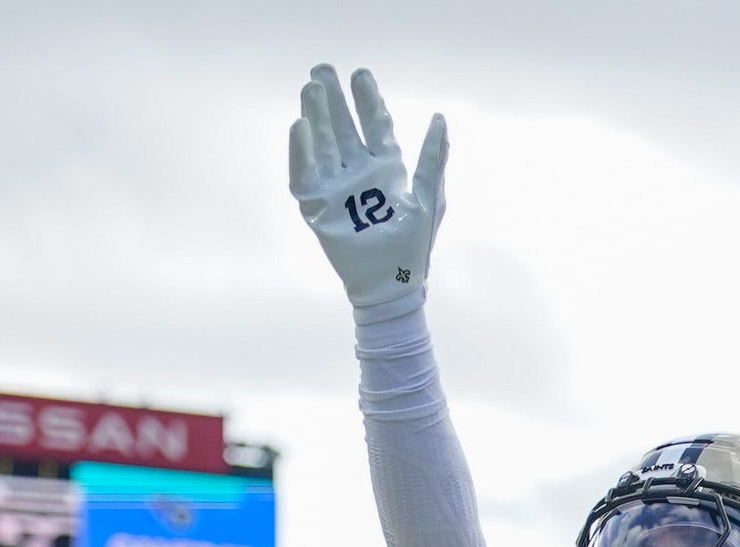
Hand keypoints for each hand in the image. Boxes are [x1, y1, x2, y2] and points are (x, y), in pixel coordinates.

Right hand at [290, 64, 447, 322]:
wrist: (393, 284)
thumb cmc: (414, 246)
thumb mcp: (429, 197)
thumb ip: (433, 158)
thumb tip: (440, 118)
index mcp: (386, 168)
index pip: (374, 125)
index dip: (367, 100)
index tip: (361, 74)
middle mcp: (358, 172)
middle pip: (342, 128)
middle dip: (333, 100)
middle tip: (323, 70)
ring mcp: (337, 187)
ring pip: (322, 144)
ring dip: (315, 116)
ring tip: (311, 89)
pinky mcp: (318, 206)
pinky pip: (305, 174)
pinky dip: (301, 152)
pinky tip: (300, 127)